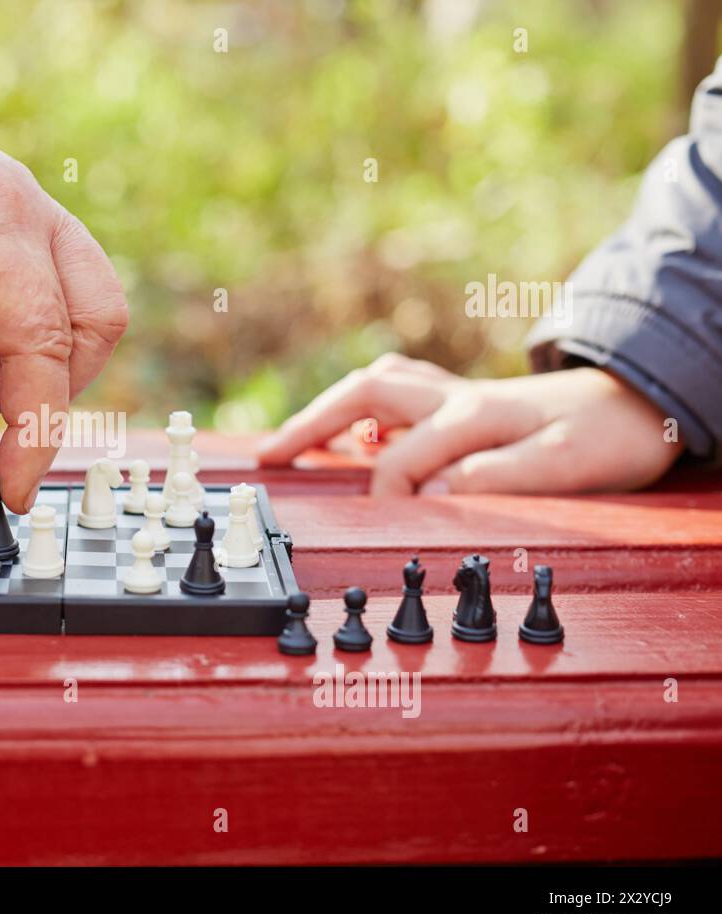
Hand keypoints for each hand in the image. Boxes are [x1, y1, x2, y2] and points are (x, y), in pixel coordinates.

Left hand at [0, 94, 127, 511]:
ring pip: (88, 308)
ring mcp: (33, 209)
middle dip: (49, 389)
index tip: (11, 490)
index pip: (43, 339)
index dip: (36, 427)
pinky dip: (26, 340)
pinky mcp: (23, 226)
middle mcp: (29, 204)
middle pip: (95, 320)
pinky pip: (59, 294)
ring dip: (40, 365)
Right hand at [255, 354, 682, 493]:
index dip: (383, 494)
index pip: (401, 459)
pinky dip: (364, 408)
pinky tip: (357, 434)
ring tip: (294, 442)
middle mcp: (456, 397)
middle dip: (309, 425)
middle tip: (267, 458)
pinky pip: (398, 393)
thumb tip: (430, 493)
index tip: (375, 526)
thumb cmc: (611, 443)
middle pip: (365, 395)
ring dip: (330, 410)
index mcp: (475, 417)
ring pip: (377, 387)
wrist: (646, 403)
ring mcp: (457, 393)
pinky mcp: (463, 400)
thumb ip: (496, 478)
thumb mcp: (567, 467)